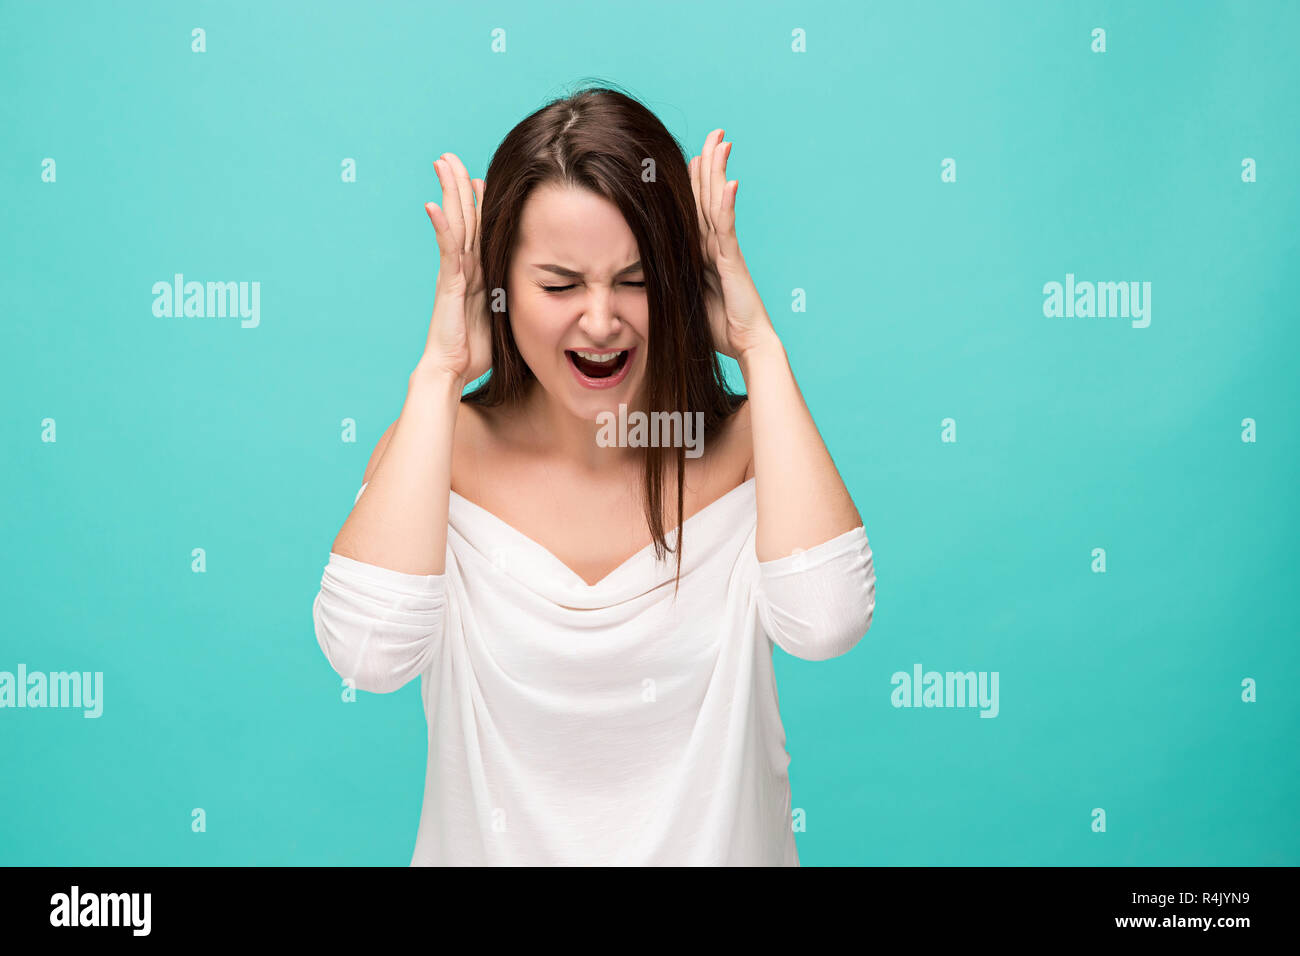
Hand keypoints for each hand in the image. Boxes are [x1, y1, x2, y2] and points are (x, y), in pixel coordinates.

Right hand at [421, 153, 490, 386]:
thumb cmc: (477, 351)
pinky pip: (447, 251)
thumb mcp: (504, 317)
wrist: (453, 370)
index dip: (478, 203)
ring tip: (442, 163)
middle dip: (457, 185)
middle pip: (463, 217)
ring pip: (455, 224)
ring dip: (449, 192)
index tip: (481, 178)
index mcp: (478, 273)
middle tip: (449, 156)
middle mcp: (464, 267)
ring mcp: (455, 273)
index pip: (478, 229)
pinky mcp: (450, 284)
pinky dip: (442, 228)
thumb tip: (537, 295)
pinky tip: (433, 205)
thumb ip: (512, 300)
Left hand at [688, 129, 777, 360]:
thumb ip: (671, 279)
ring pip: (718, 203)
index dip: (695, 180)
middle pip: (710, 195)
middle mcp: (716, 244)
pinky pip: (727, 228)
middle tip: (715, 132)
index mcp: (704, 250)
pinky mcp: (732, 261)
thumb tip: (643, 272)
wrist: (746, 344)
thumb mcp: (683, 297)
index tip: (691, 155)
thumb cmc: (717, 327)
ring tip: (721, 142)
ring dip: (719, 171)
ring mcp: (725, 250)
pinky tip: (729, 183)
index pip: (697, 208)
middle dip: (711, 162)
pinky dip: (727, 205)